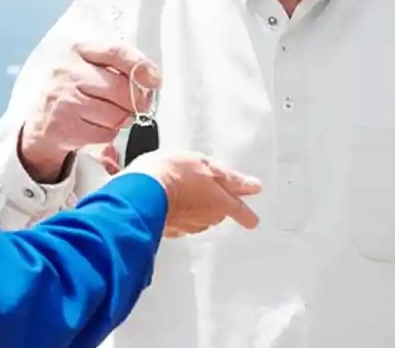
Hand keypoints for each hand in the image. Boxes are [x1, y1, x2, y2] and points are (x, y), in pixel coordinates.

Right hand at [18, 42, 158, 182]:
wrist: (43, 120)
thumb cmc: (76, 90)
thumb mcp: (93, 67)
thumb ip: (121, 66)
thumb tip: (151, 80)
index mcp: (78, 49)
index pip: (116, 52)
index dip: (140, 66)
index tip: (154, 80)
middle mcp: (67, 70)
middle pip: (120, 88)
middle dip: (134, 102)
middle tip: (133, 106)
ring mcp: (63, 97)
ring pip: (116, 114)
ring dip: (120, 120)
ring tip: (106, 115)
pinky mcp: (63, 124)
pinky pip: (105, 133)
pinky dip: (107, 134)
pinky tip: (94, 126)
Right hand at [124, 151, 260, 237]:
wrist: (141, 191)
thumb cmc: (172, 173)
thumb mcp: (205, 164)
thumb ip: (230, 178)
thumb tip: (253, 186)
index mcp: (220, 202)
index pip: (240, 211)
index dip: (247, 214)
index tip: (252, 219)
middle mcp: (207, 218)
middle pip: (218, 213)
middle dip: (215, 203)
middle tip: (207, 189)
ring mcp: (188, 225)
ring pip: (198, 217)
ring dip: (195, 207)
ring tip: (184, 191)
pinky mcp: (169, 229)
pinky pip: (179, 221)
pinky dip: (178, 212)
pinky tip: (170, 201)